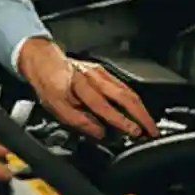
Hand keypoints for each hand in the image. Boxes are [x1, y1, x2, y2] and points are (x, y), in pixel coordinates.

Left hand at [17, 38, 159, 139]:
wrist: (43, 60)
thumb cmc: (48, 84)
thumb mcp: (55, 107)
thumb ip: (78, 121)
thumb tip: (100, 134)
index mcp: (78, 85)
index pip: (103, 106)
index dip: (120, 121)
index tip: (134, 133)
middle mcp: (92, 76)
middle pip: (124, 95)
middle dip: (141, 115)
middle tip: (151, 132)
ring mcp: (100, 72)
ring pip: (127, 90)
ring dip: (141, 109)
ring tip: (150, 125)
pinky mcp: (103, 71)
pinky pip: (123, 86)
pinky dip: (134, 100)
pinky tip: (139, 109)